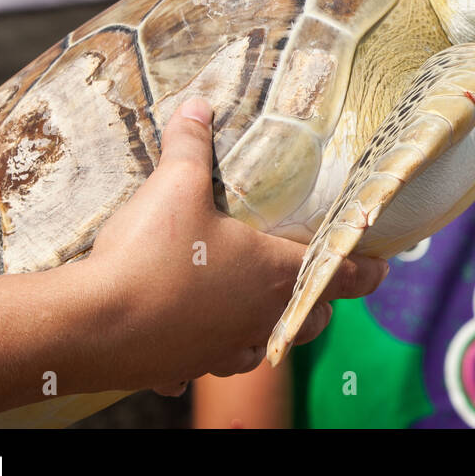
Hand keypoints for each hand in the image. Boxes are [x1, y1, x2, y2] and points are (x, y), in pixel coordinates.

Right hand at [87, 98, 387, 393]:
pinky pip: (206, 365)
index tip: (382, 266)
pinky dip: (207, 354)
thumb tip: (198, 107)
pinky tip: (190, 346)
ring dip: (269, 330)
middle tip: (313, 281)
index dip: (367, 270)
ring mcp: (222, 350)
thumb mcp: (174, 186)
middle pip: (311, 320)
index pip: (342, 276)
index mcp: (272, 274)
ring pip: (265, 349)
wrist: (92, 326)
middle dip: (318, 301)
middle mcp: (257, 319)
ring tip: (257, 312)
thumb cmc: (150, 255)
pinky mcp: (184, 368)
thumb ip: (191, 146)